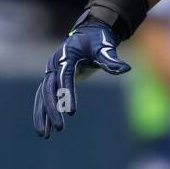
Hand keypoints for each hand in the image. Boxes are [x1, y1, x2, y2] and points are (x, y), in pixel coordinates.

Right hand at [33, 18, 130, 137]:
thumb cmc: (97, 40)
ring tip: (45, 135)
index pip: (65, 76)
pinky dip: (43, 112)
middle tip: (59, 127)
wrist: (88, 33)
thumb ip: (112, 60)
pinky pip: (44, 97)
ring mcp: (51, 72)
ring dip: (42, 115)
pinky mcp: (52, 79)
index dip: (67, 93)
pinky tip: (46, 129)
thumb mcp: (105, 48)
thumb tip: (126, 68)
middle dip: (52, 109)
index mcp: (66, 56)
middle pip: (49, 89)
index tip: (70, 112)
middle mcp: (54, 64)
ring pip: (42, 96)